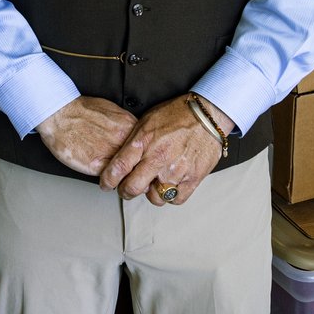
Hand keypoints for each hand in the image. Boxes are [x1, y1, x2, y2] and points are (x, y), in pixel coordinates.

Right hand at [35, 96, 139, 175]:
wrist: (59, 114)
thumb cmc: (81, 111)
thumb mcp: (112, 111)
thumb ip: (126, 126)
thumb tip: (135, 138)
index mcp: (129, 126)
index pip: (146, 148)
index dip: (144, 157)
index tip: (141, 162)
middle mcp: (123, 140)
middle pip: (140, 163)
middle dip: (138, 170)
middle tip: (135, 175)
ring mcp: (110, 153)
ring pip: (127, 173)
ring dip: (125, 177)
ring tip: (120, 176)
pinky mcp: (96, 165)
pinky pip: (110, 178)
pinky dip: (110, 179)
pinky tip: (106, 175)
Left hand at [99, 95, 231, 205]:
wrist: (207, 114)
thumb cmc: (177, 114)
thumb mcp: (147, 120)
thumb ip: (133, 141)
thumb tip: (119, 156)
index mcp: (144, 141)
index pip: (118, 168)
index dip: (108, 180)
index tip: (106, 184)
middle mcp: (158, 158)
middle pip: (133, 188)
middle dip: (125, 192)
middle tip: (126, 190)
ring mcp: (176, 170)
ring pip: (155, 197)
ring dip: (151, 194)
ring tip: (153, 184)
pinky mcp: (193, 178)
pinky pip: (176, 199)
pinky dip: (171, 196)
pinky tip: (170, 186)